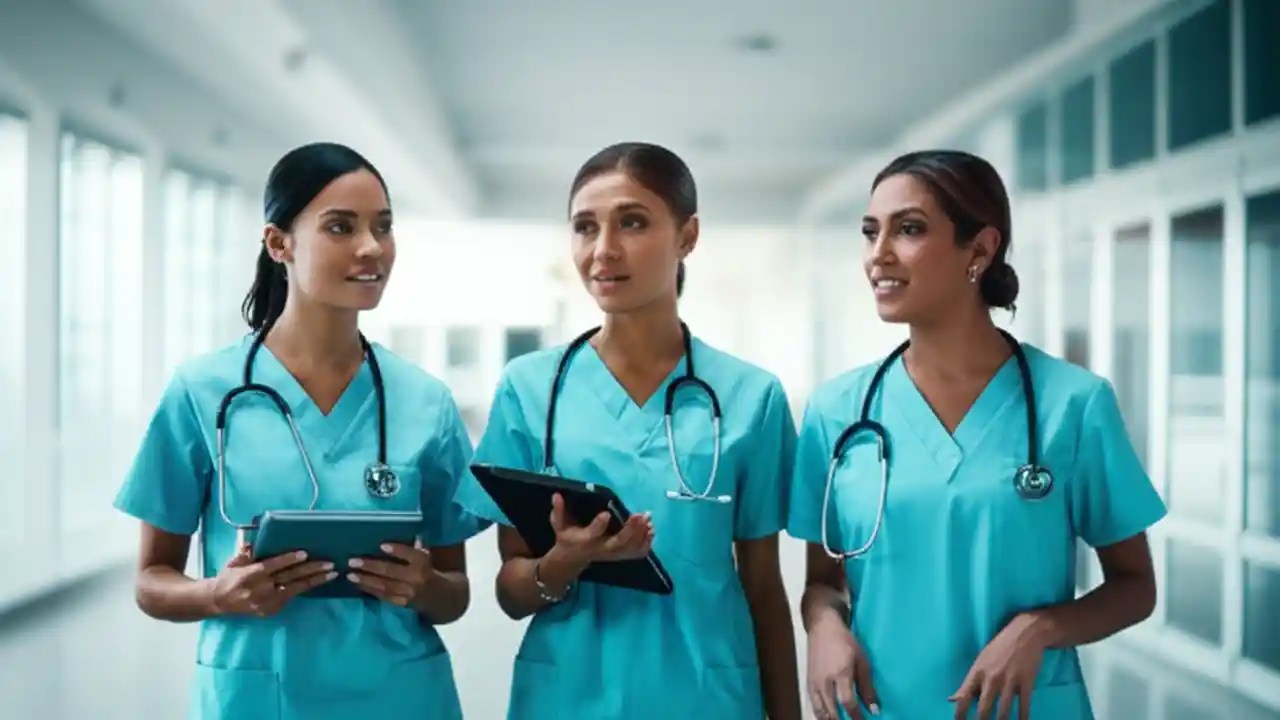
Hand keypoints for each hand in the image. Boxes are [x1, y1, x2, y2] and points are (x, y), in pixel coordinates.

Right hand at [210, 546, 335, 616]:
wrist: (219, 602)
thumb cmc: (228, 577)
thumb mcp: (233, 562)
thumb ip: (245, 553)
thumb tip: (255, 543)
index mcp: (249, 575)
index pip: (271, 566)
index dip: (288, 560)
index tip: (304, 553)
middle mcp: (259, 589)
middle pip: (289, 577)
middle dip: (311, 570)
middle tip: (329, 563)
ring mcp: (266, 602)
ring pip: (295, 589)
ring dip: (315, 581)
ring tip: (332, 573)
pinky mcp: (271, 610)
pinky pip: (291, 597)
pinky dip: (305, 589)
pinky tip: (319, 581)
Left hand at [348, 541, 435, 606]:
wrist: (439, 597)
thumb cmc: (428, 571)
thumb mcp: (426, 556)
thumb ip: (415, 546)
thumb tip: (403, 532)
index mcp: (423, 562)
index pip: (411, 554)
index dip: (398, 550)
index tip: (382, 545)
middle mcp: (416, 578)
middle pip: (391, 571)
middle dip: (371, 566)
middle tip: (352, 561)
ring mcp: (408, 592)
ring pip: (384, 585)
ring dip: (366, 580)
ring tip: (350, 575)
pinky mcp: (402, 603)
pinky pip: (384, 596)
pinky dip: (370, 590)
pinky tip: (358, 585)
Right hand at [549, 492, 653, 564]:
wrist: (572, 560)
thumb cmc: (567, 538)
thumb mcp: (560, 525)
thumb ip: (559, 511)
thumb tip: (557, 495)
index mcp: (585, 540)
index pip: (593, 533)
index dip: (599, 525)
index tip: (607, 513)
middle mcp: (601, 549)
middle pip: (619, 543)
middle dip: (630, 530)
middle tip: (639, 514)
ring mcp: (612, 554)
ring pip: (630, 549)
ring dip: (641, 534)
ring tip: (648, 518)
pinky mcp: (620, 556)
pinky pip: (636, 553)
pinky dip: (646, 543)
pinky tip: (651, 530)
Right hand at [807, 614, 878, 718]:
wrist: (822, 627)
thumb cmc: (846, 641)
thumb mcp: (862, 661)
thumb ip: (867, 686)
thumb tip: (874, 709)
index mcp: (841, 673)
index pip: (848, 703)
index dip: (857, 716)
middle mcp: (825, 680)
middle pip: (832, 711)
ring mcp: (814, 682)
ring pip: (820, 711)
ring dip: (831, 719)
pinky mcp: (808, 682)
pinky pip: (813, 704)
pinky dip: (821, 714)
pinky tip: (829, 717)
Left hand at [949, 613, 1046, 719]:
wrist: (1024, 633)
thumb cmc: (999, 648)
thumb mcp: (980, 662)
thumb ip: (967, 683)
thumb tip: (951, 699)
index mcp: (977, 672)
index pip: (964, 697)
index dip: (960, 714)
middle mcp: (991, 678)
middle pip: (984, 708)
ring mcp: (1009, 680)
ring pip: (1004, 710)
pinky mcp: (1026, 681)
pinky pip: (1024, 705)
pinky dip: (1023, 717)